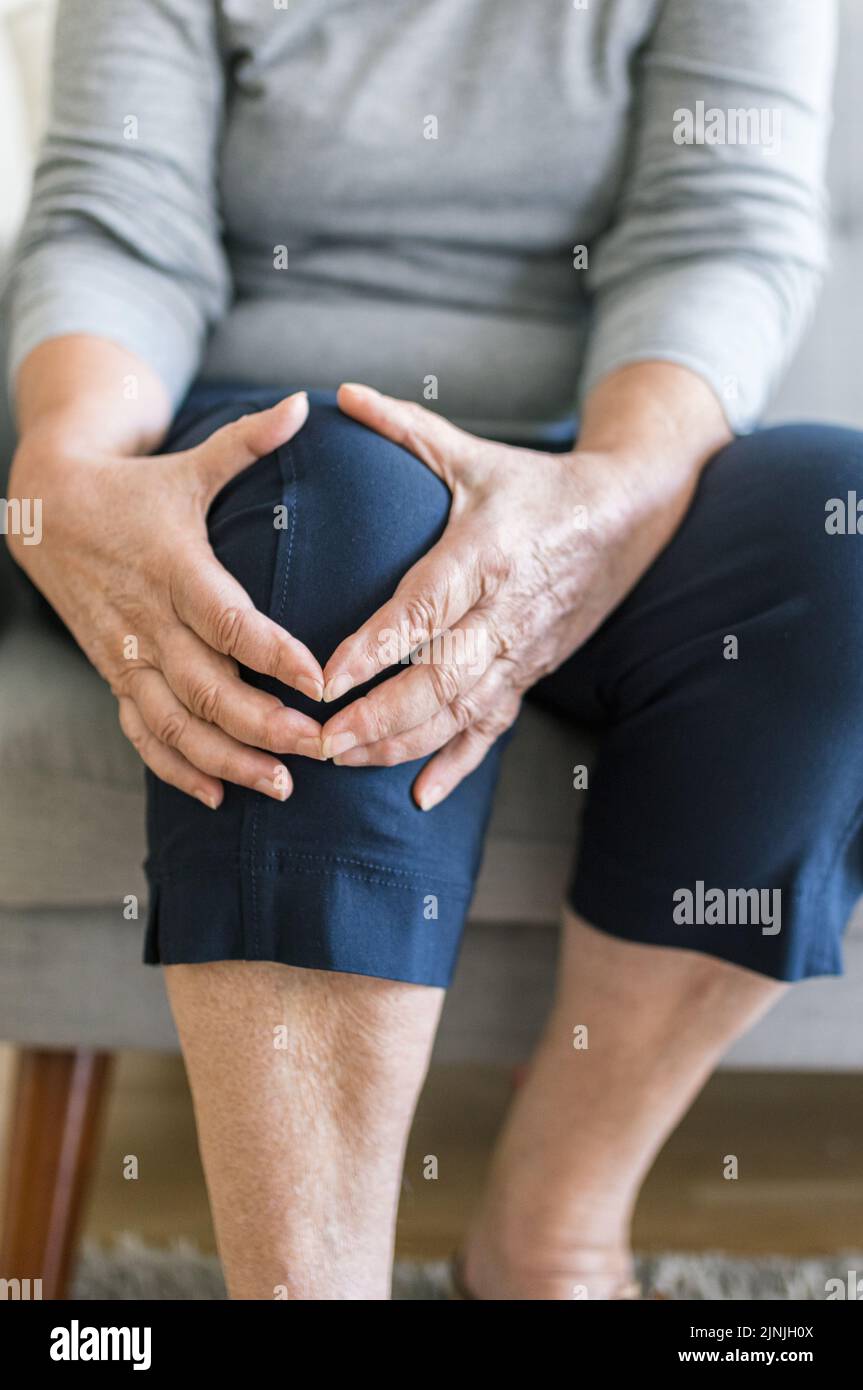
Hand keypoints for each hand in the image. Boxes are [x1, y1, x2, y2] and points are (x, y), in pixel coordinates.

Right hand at [7, 392, 324, 807]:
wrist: (45, 510)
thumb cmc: (135, 488)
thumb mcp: (188, 463)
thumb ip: (247, 443)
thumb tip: (302, 401)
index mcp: (173, 567)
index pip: (228, 621)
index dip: (275, 655)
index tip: (323, 682)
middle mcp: (148, 620)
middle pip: (208, 688)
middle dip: (266, 726)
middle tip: (321, 749)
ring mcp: (127, 656)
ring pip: (175, 724)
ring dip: (228, 761)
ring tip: (282, 786)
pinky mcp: (115, 676)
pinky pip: (141, 736)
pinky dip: (176, 770)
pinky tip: (217, 797)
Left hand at [320, 383, 697, 808]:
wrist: (627, 519)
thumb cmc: (537, 486)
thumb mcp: (473, 454)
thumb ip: (404, 429)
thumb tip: (338, 396)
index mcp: (486, 552)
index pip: (425, 608)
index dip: (376, 648)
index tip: (326, 678)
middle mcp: (505, 610)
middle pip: (441, 677)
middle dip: (378, 715)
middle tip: (320, 739)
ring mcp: (521, 650)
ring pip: (462, 712)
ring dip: (403, 744)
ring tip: (345, 762)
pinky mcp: (530, 673)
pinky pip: (494, 729)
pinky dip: (458, 766)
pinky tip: (419, 797)